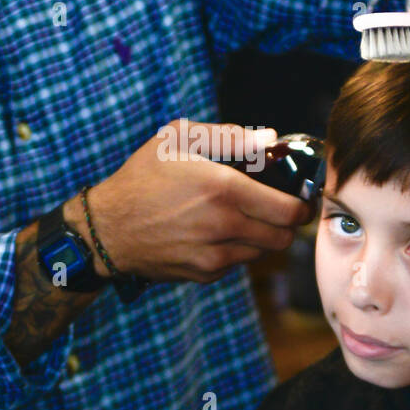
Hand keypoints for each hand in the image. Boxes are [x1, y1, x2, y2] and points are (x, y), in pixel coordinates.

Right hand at [81, 120, 316, 283]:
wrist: (106, 229)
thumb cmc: (142, 178)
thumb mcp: (177, 139)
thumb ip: (229, 136)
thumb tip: (270, 140)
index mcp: (223, 190)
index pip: (290, 210)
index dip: (303, 205)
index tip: (301, 197)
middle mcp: (223, 226)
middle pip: (284, 237)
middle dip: (288, 223)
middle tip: (281, 208)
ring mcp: (214, 255)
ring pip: (263, 252)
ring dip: (262, 236)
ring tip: (243, 216)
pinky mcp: (204, 273)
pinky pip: (237, 262)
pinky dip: (236, 248)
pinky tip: (216, 231)